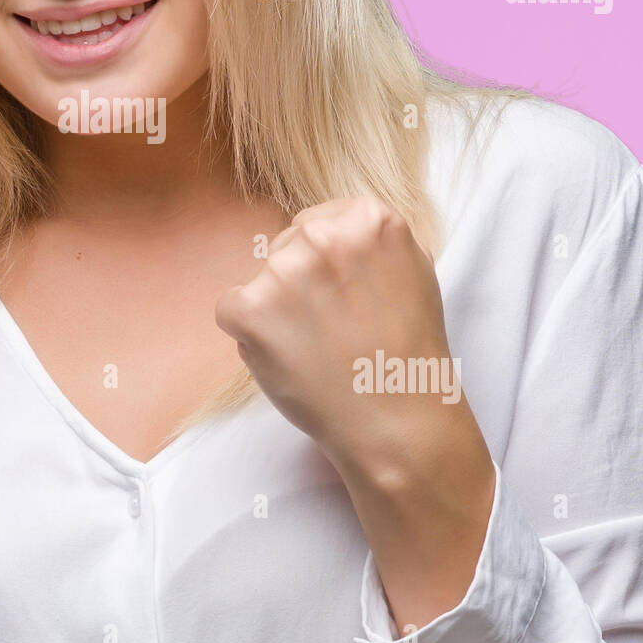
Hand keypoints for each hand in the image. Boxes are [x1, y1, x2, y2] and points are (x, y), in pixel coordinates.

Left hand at [215, 195, 495, 627]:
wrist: (397, 423)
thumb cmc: (406, 355)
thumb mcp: (411, 272)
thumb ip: (369, 242)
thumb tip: (328, 229)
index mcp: (369, 219)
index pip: (319, 221)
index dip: (325, 266)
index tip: (342, 297)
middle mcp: (323, 235)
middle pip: (286, 246)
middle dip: (299, 284)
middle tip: (330, 330)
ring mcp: (283, 270)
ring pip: (259, 280)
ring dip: (275, 310)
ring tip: (315, 348)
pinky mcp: (248, 307)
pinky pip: (231, 308)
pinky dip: (250, 334)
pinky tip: (289, 358)